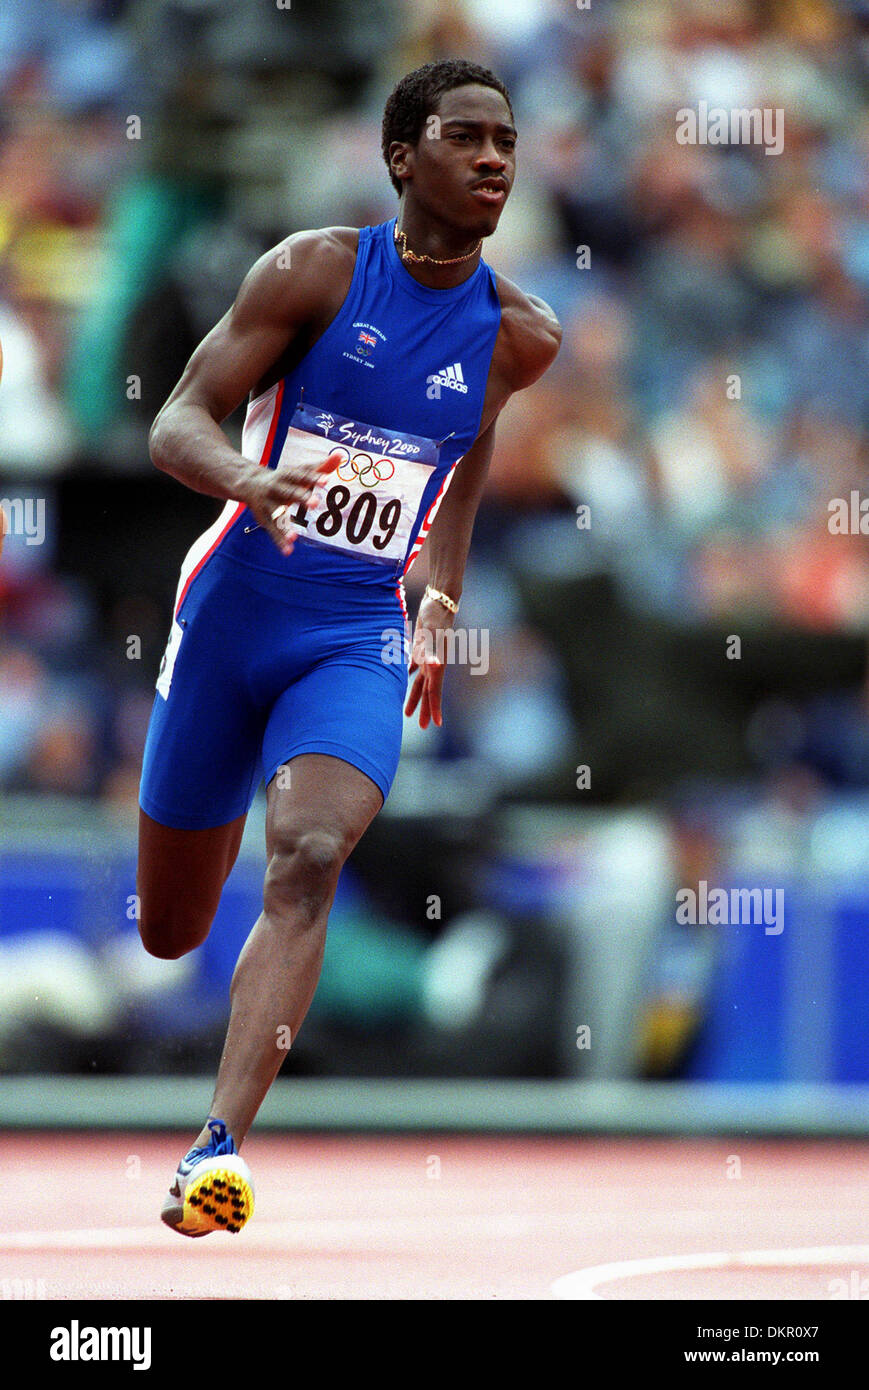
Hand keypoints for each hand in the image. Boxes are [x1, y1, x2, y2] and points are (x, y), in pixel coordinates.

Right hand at [241, 450, 342, 554]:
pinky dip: (279, 540)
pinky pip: (272, 530)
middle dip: (301, 496)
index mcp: (287, 475)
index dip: (313, 477)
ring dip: (284, 526)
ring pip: (276, 514)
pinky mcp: (263, 517)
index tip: (327, 479)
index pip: (301, 475)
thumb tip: (341, 456)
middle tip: (316, 503)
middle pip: (289, 491)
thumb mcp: (299, 471)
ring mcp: (267, 503)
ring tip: (294, 537)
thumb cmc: (284, 478)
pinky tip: (288, 551)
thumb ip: (320, 467)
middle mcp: (275, 487)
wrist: (249, 483)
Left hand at [404, 597, 452, 728]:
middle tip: (422, 726)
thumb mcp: (431, 634)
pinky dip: (410, 675)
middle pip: (428, 692)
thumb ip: (431, 651)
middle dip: (425, 709)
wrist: (439, 600)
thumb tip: (436, 666)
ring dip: (416, 696)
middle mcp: (434, 663)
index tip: (436, 725)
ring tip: (408, 712)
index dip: (435, 709)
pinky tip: (406, 678)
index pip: (435, 692)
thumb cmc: (435, 617)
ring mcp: (428, 655)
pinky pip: (415, 666)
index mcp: (436, 664)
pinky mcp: (422, 646)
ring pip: (421, 682)